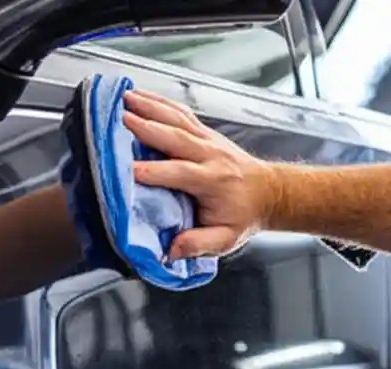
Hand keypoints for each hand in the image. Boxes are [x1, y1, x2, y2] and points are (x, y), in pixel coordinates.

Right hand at [123, 90, 277, 259]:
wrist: (269, 193)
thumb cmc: (244, 216)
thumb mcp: (226, 239)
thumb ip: (199, 244)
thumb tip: (171, 250)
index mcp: (212, 182)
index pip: (180, 173)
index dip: (155, 171)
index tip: (131, 170)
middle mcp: (210, 156)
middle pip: (176, 137)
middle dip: (148, 127)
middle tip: (121, 119)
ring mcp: (208, 140)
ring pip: (177, 119)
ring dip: (150, 106)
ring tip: (125, 98)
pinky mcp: (204, 132)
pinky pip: (181, 113)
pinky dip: (160, 102)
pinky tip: (142, 95)